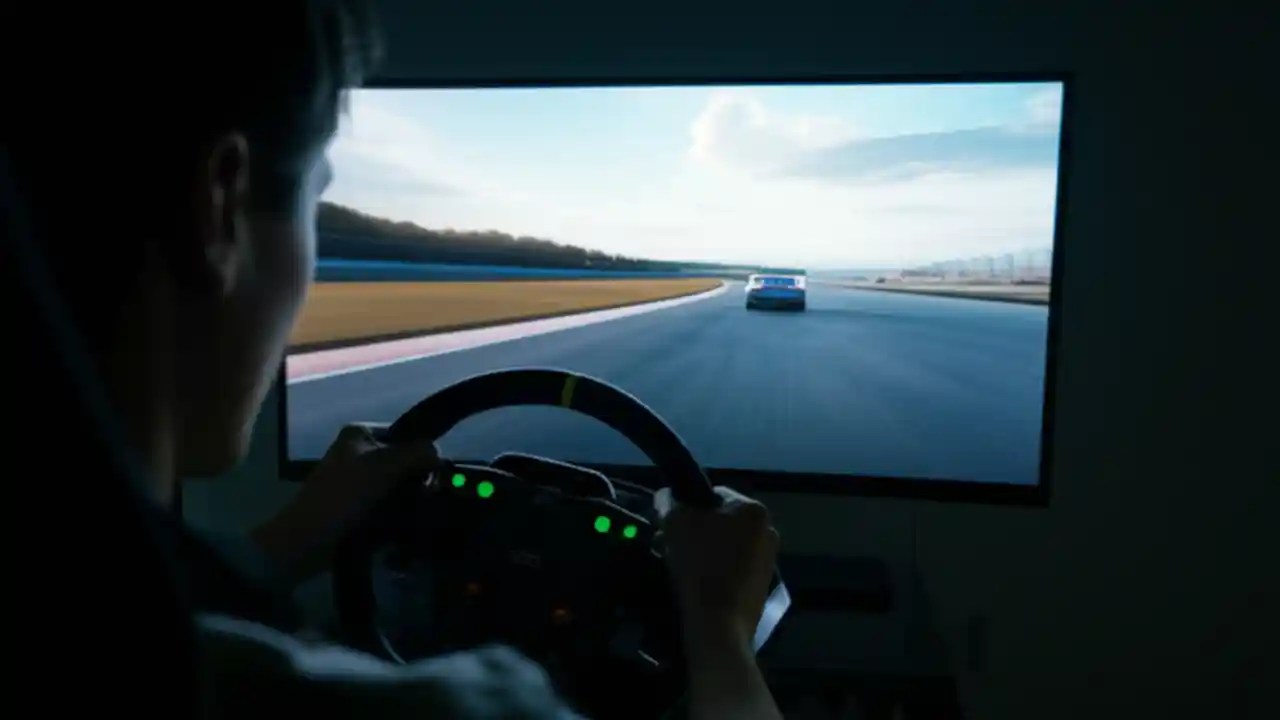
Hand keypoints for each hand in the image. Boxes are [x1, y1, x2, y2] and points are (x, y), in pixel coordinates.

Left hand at [252, 423, 437, 586]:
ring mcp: (356, 481)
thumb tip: (438, 453)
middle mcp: (358, 453)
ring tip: (416, 513)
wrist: (306, 540)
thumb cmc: (342, 496)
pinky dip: (398, 512)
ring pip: (397, 485)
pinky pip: (388, 504)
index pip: (405, 435)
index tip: (432, 475)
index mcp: (359, 435)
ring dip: (409, 499)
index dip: (422, 453)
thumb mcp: (382, 468)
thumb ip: (416, 454)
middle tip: (427, 497)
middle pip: (402, 462)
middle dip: (416, 479)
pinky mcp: (356, 505)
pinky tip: (404, 524)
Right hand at [654, 485, 782, 719]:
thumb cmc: (699, 564)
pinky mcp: (762, 585)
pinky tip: (697, 584)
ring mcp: (769, 559)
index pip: (713, 495)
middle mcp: (769, 529)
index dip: (687, 507)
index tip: (670, 525)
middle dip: (695, 530)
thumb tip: (667, 496)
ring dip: (704, 551)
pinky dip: (715, 571)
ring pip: (726, 546)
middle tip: (670, 546)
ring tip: (680, 567)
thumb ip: (669, 501)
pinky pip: (733, 569)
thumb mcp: (675, 522)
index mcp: (753, 508)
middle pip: (722, 521)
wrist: (719, 624)